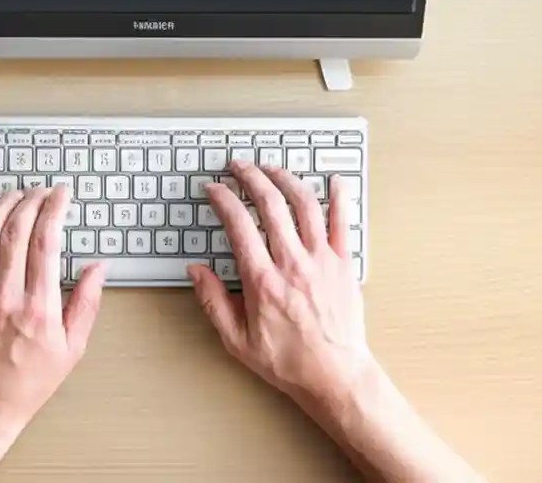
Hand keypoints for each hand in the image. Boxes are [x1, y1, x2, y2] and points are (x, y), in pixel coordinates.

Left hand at [0, 185, 105, 427]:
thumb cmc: (29, 381)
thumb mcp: (72, 348)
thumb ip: (86, 303)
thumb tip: (97, 267)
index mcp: (38, 308)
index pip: (46, 242)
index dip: (55, 210)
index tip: (62, 194)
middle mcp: (5, 296)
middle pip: (17, 231)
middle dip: (32, 201)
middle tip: (43, 190)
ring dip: (3, 208)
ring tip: (17, 194)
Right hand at [188, 160, 371, 406]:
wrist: (335, 375)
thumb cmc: (288, 361)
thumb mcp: (236, 340)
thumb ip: (213, 301)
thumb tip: (196, 271)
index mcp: (263, 281)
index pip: (238, 225)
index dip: (222, 199)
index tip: (213, 189)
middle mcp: (293, 264)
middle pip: (270, 204)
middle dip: (250, 177)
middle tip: (238, 167)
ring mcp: (322, 261)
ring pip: (305, 205)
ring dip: (286, 179)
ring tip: (272, 168)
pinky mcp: (344, 265)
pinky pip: (343, 223)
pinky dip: (339, 198)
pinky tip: (334, 181)